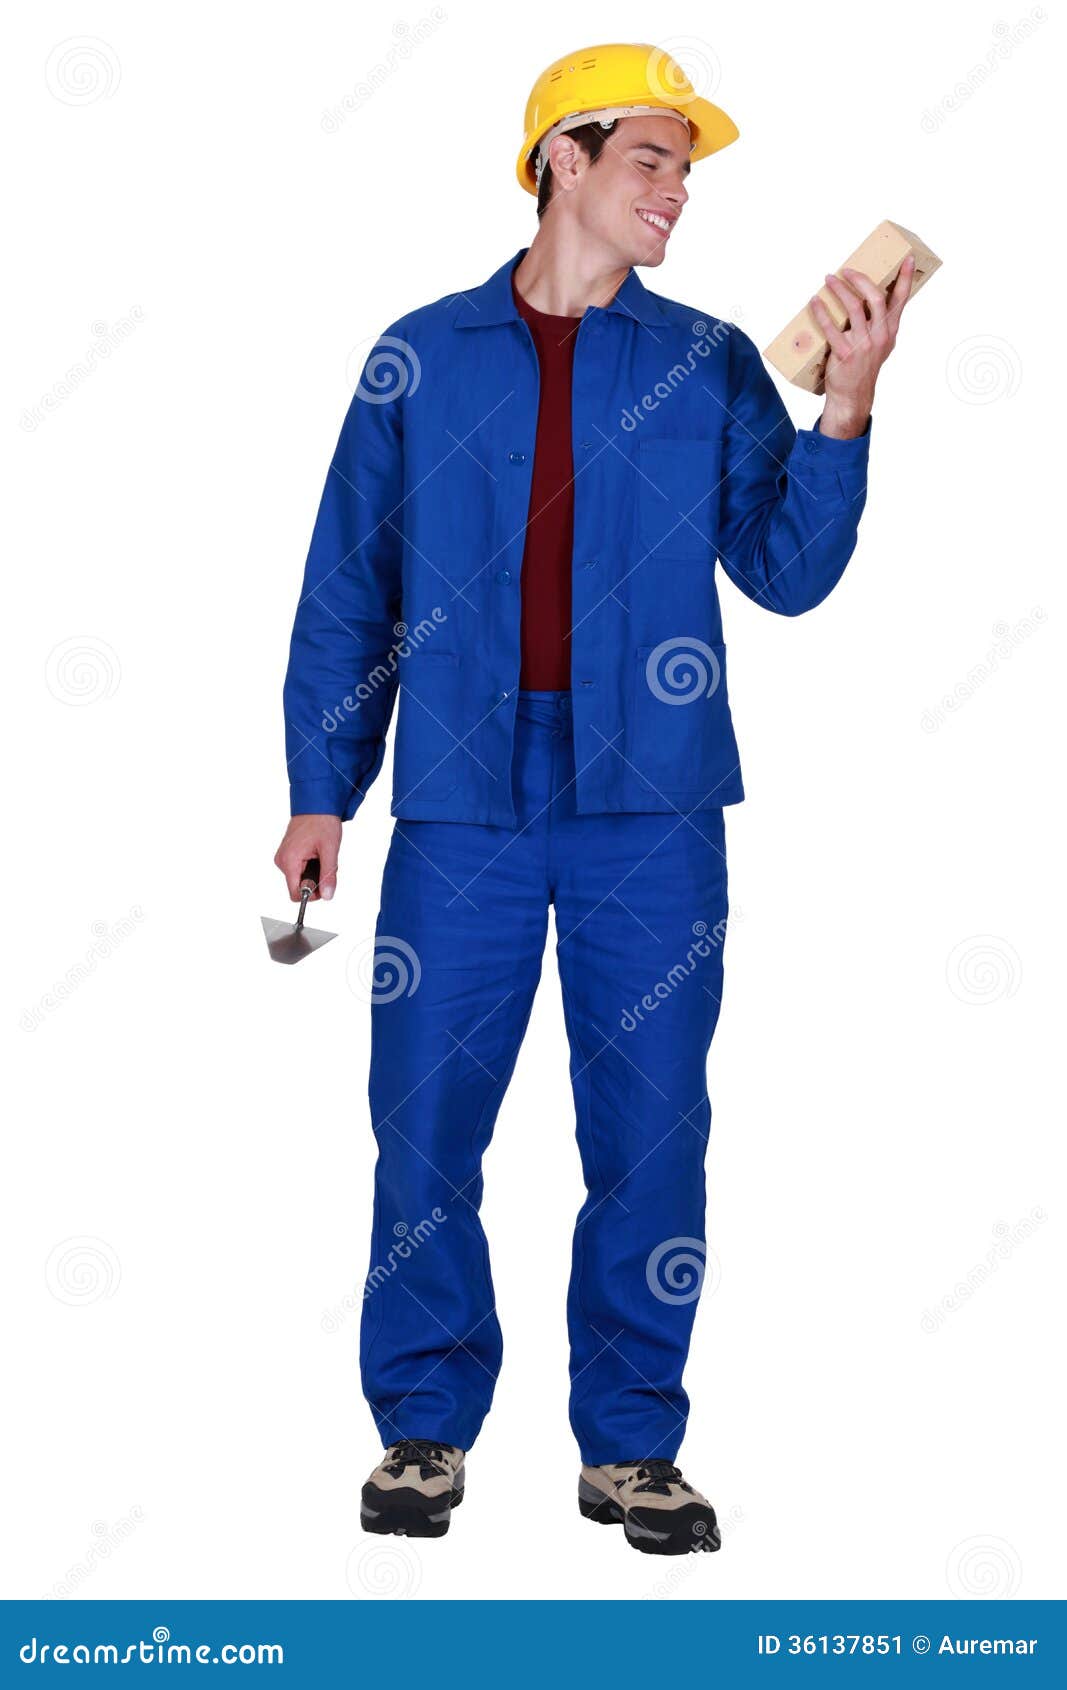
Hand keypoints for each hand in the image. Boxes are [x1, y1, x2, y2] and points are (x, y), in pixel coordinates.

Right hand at [274, 814, 341, 901]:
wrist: (316, 803)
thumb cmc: (321, 821)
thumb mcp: (330, 850)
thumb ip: (328, 875)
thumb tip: (327, 896)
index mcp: (289, 861)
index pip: (295, 894)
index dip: (311, 894)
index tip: (324, 884)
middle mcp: (282, 861)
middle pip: (298, 886)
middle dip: (315, 879)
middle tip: (325, 862)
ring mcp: (283, 857)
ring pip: (300, 878)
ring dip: (313, 872)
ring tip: (320, 854)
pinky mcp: (287, 854)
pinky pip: (298, 869)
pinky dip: (309, 865)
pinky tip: (315, 852)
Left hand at [809, 255, 915, 436]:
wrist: (853, 396)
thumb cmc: (864, 367)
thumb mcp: (880, 345)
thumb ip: (880, 323)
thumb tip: (869, 296)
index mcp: (890, 331)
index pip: (901, 299)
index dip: (905, 277)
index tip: (907, 257)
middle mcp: (880, 336)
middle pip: (876, 297)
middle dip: (861, 279)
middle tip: (846, 270)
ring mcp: (863, 345)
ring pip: (853, 307)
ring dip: (839, 289)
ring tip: (829, 280)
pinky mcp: (844, 354)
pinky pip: (831, 327)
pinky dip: (821, 311)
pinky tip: (814, 302)